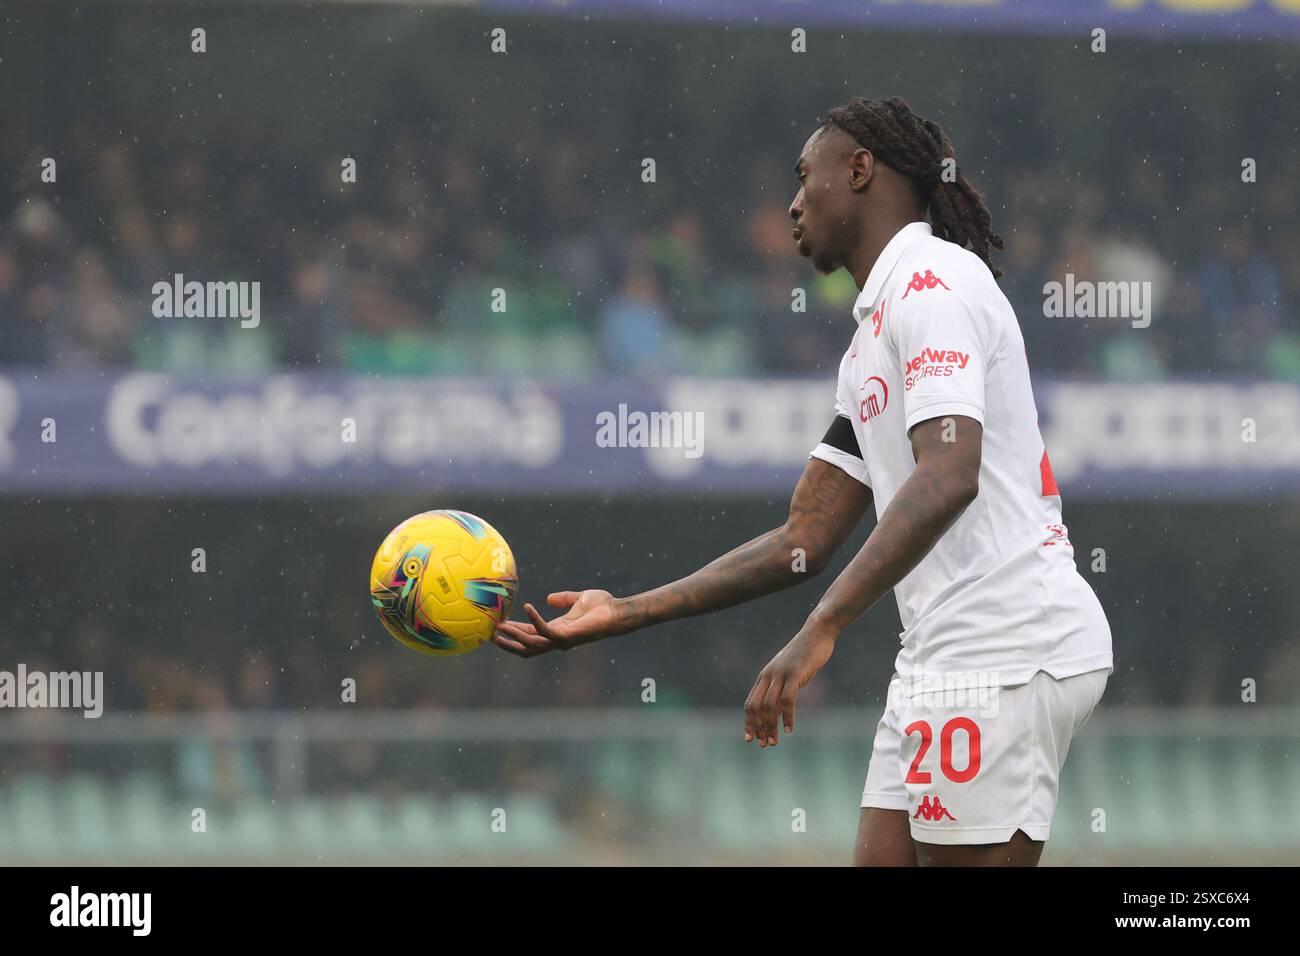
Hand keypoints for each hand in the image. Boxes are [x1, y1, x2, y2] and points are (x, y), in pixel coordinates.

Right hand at [492, 590, 619, 657]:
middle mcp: (556, 639)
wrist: (617, 611)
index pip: (529, 635)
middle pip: (525, 647)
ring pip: (531, 643)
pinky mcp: (567, 636)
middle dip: (507, 643)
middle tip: (489, 634)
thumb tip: (549, 598)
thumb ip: (563, 599)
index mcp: (556, 631)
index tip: (496, 625)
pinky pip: (545, 630)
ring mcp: (561, 640)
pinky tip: (527, 607)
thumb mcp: (577, 599)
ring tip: (500, 625)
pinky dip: (534, 620)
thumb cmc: (602, 606)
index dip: (513, 632)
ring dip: (514, 635)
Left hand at [743, 626, 836, 747]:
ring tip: (774, 741)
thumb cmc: (804, 656)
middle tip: (762, 745)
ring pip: (769, 705)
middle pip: (756, 706)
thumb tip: (775, 713)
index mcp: (764, 677)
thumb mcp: (789, 675)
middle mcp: (768, 676)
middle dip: (757, 727)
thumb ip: (780, 691)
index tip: (749, 738)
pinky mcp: (795, 674)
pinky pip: (787, 699)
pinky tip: (789, 729)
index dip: (749, 722)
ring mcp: (781, 674)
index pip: (750, 703)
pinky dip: (787, 716)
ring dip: (770, 726)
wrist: (817, 633)